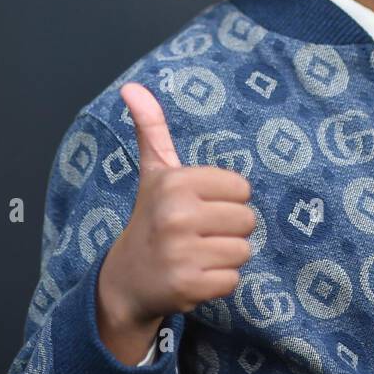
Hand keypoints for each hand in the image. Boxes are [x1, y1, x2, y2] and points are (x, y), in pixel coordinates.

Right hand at [96, 83, 255, 354]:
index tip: (198, 207)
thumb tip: (132, 86)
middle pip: (247, 220)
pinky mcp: (188, 286)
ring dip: (224, 257)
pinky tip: (194, 275)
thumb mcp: (153, 172)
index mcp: (174, 182)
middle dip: (228, 229)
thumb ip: (152, 128)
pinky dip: (219, 282)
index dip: (225, 200)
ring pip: (243, 250)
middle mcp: (176, 215)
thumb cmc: (151, 218)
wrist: (126, 279)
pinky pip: (233, 280)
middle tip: (197, 234)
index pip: (241, 188)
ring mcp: (181, 253)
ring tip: (196, 254)